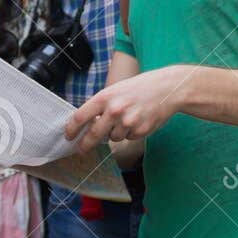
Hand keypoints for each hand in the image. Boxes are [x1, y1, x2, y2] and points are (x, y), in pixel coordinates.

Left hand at [63, 66, 184, 147]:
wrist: (167, 89)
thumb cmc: (140, 88)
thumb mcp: (116, 90)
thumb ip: (102, 105)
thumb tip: (88, 123)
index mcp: (105, 97)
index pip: (81, 117)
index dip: (72, 129)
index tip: (69, 136)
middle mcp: (115, 110)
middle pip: (94, 134)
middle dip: (86, 144)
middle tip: (81, 149)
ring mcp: (128, 122)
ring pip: (113, 137)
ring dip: (116, 133)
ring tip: (128, 118)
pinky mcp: (140, 131)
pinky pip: (129, 138)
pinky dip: (131, 133)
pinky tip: (139, 120)